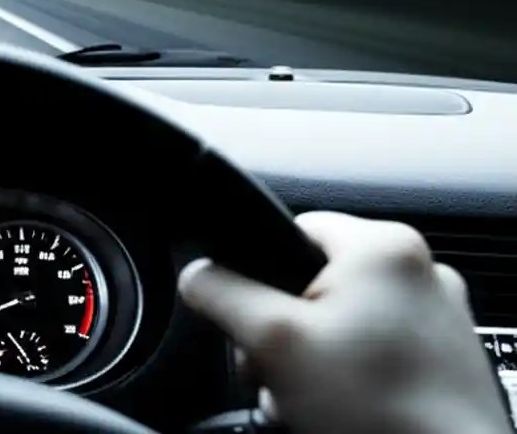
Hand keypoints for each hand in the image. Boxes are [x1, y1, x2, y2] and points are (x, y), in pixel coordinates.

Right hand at [179, 211, 509, 433]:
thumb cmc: (379, 408)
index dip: (257, 274)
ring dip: (309, 359)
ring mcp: (437, 316)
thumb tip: (196, 275)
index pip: (290, 229)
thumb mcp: (273, 342)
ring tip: (306, 397)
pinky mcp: (442, 357)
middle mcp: (419, 270)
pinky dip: (346, 375)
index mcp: (383, 245)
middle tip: (278, 371)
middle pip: (311, 283)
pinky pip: (372, 349)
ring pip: (340, 322)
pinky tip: (336, 407)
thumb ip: (222, 295)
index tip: (255, 319)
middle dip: (282, 331)